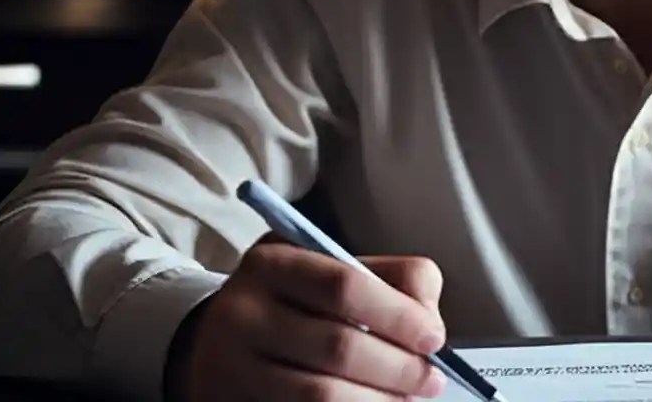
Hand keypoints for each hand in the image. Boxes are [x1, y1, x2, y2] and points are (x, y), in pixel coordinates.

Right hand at [169, 236, 448, 400]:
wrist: (218, 340)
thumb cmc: (297, 302)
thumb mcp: (332, 269)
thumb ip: (389, 279)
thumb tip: (428, 321)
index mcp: (273, 264)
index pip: (345, 287)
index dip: (399, 316)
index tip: (434, 338)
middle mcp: (242, 314)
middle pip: (337, 347)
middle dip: (398, 368)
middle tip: (431, 379)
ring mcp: (230, 367)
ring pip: (319, 395)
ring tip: (407, 399)